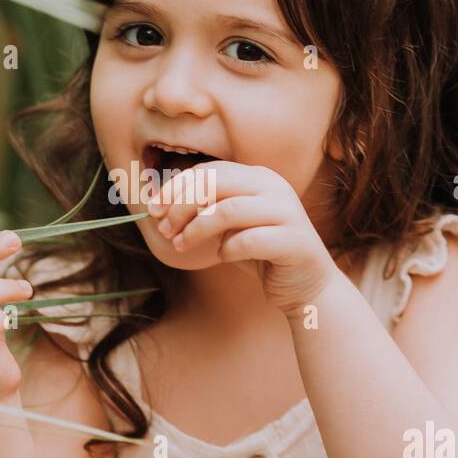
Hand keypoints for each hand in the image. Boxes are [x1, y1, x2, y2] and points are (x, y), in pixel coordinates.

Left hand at [146, 162, 338, 314]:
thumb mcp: (228, 226)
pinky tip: (222, 257)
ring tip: (183, 245)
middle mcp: (275, 187)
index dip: (176, 187)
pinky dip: (227, 249)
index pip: (209, 171)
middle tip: (165, 230)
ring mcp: (288, 211)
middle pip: (216, 183)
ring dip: (197, 229)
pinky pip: (249, 240)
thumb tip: (161, 205)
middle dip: (182, 206)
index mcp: (258, 177)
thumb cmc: (260, 253)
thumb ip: (205, 210)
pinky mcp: (294, 240)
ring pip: (229, 209)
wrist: (304, 286)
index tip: (153, 209)